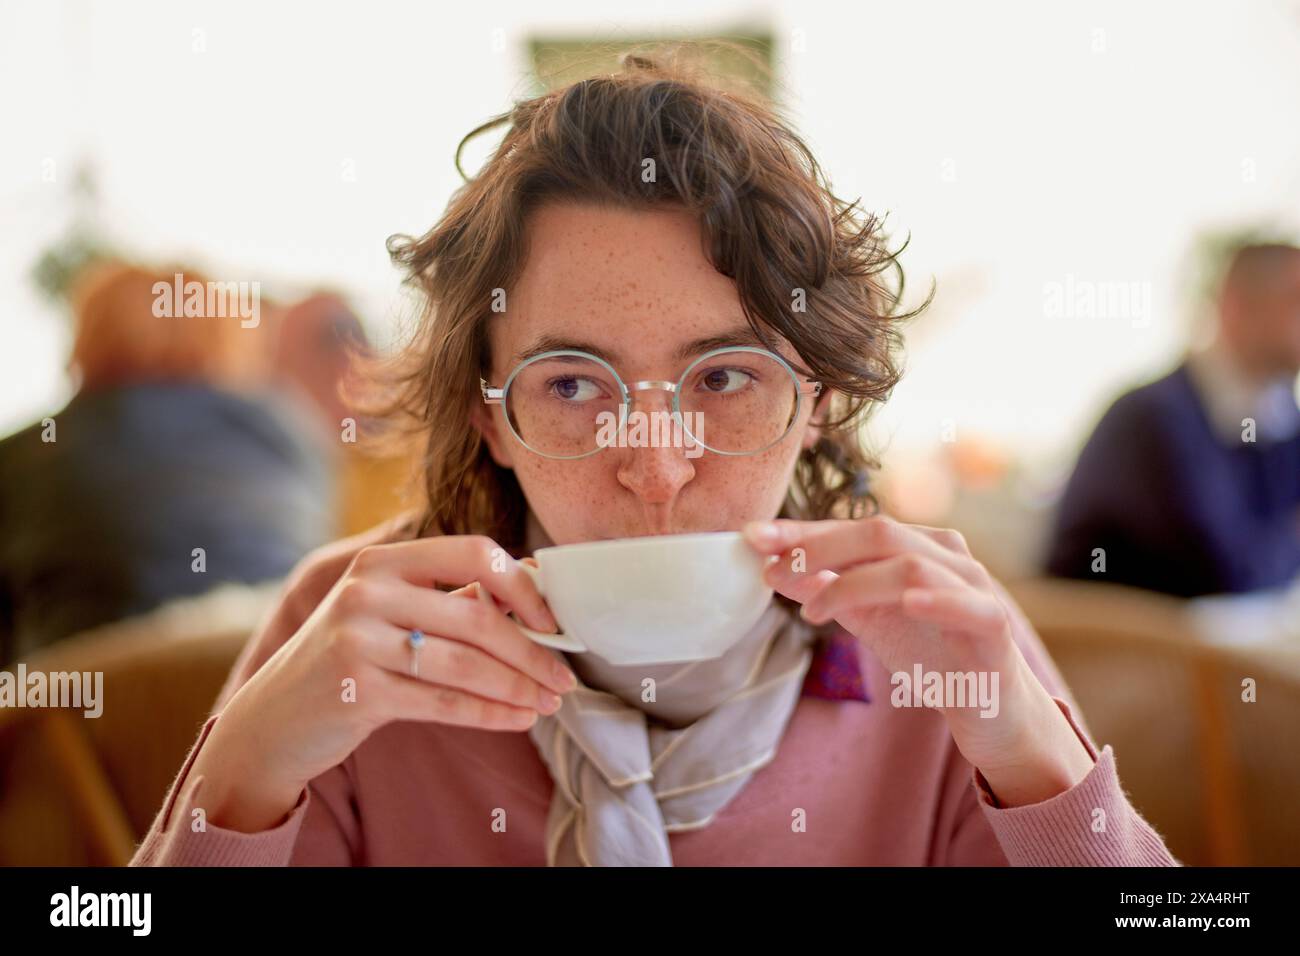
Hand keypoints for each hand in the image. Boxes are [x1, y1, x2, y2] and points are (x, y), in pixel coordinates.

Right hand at [190, 535, 578, 831]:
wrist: (273, 719)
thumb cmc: (349, 659)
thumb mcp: (387, 613)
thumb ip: (448, 599)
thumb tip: (533, 594)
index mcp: (382, 561)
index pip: (473, 553)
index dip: (523, 587)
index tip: (553, 622)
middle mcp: (367, 592)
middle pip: (477, 615)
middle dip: (532, 651)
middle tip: (564, 676)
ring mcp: (358, 641)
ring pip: (465, 664)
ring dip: (518, 686)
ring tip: (548, 702)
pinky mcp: (358, 692)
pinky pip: (444, 703)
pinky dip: (490, 712)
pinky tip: (519, 719)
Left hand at [743, 515, 1094, 806]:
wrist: (990, 708)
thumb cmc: (930, 652)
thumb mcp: (868, 619)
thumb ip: (825, 590)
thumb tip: (771, 569)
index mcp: (918, 544)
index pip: (853, 527)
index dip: (803, 531)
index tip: (752, 538)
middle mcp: (948, 555)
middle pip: (880, 532)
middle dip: (819, 548)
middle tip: (773, 571)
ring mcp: (975, 587)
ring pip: (912, 565)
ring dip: (854, 584)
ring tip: (813, 612)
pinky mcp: (994, 626)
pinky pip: (969, 605)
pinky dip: (936, 600)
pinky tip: (905, 603)